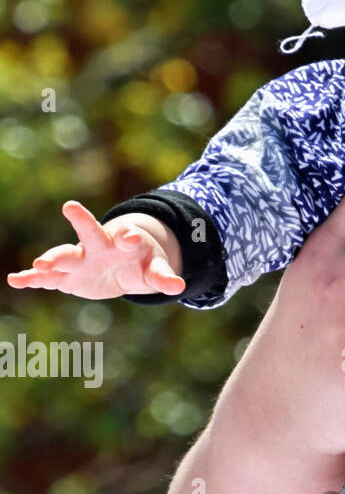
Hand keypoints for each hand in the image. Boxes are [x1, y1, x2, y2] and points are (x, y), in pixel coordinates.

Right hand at [7, 201, 184, 298]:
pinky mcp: (65, 276)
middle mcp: (98, 247)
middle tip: (71, 206)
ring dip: (52, 258)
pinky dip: (31, 279)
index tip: (132, 235)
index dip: (129, 236)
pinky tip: (15, 280)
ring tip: (40, 264)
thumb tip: (179, 287)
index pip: (126, 236)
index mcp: (123, 243)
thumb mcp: (154, 269)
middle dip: (82, 221)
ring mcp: (80, 260)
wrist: (121, 264)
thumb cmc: (140, 262)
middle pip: (90, 234)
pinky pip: (45, 278)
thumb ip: (163, 276)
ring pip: (64, 256)